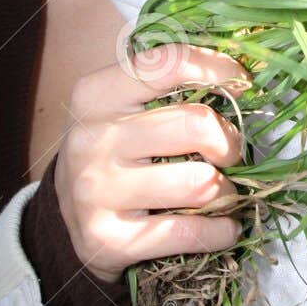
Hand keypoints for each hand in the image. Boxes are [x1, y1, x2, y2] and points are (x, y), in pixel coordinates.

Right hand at [53, 44, 252, 280]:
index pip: (168, 65)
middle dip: (229, 141)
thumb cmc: (111, 153)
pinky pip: (188, 232)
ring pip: (199, 184)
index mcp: (95, 95)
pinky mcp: (108, 240)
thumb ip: (166, 87)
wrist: (63, 222)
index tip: (243, 83)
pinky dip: (221, 231)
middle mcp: (92, 139)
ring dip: (227, 191)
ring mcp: (96, 191)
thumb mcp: (119, 109)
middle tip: (231, 153)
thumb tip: (239, 74)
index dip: (217, 69)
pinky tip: (225, 227)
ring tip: (222, 193)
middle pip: (195, 124)